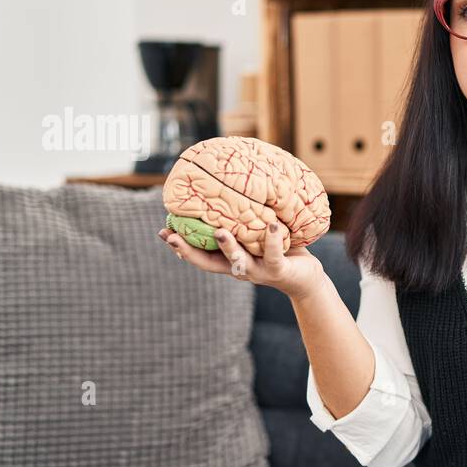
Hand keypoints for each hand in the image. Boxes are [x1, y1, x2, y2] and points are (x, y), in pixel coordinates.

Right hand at [158, 221, 326, 299]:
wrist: (305, 275)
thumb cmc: (277, 249)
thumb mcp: (254, 235)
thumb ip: (240, 220)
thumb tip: (224, 190)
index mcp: (228, 259)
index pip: (199, 254)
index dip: (180, 245)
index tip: (161, 231)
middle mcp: (238, 267)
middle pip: (208, 263)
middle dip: (189, 251)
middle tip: (172, 237)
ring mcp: (257, 271)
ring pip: (238, 260)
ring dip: (228, 247)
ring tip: (221, 231)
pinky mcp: (279, 271)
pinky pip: (274, 255)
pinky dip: (273, 240)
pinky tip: (273, 225)